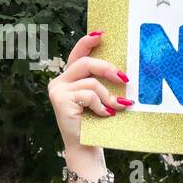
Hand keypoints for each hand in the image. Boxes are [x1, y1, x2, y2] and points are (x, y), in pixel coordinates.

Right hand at [47, 32, 132, 149]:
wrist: (87, 147)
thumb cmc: (97, 122)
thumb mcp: (102, 98)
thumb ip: (104, 82)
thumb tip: (123, 71)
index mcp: (70, 78)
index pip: (78, 55)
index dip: (87, 42)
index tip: (101, 34)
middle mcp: (59, 81)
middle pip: (86, 63)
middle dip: (108, 69)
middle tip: (125, 78)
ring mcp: (57, 90)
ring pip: (91, 82)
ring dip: (109, 96)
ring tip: (118, 106)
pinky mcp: (60, 100)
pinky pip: (88, 95)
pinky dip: (101, 105)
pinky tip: (104, 115)